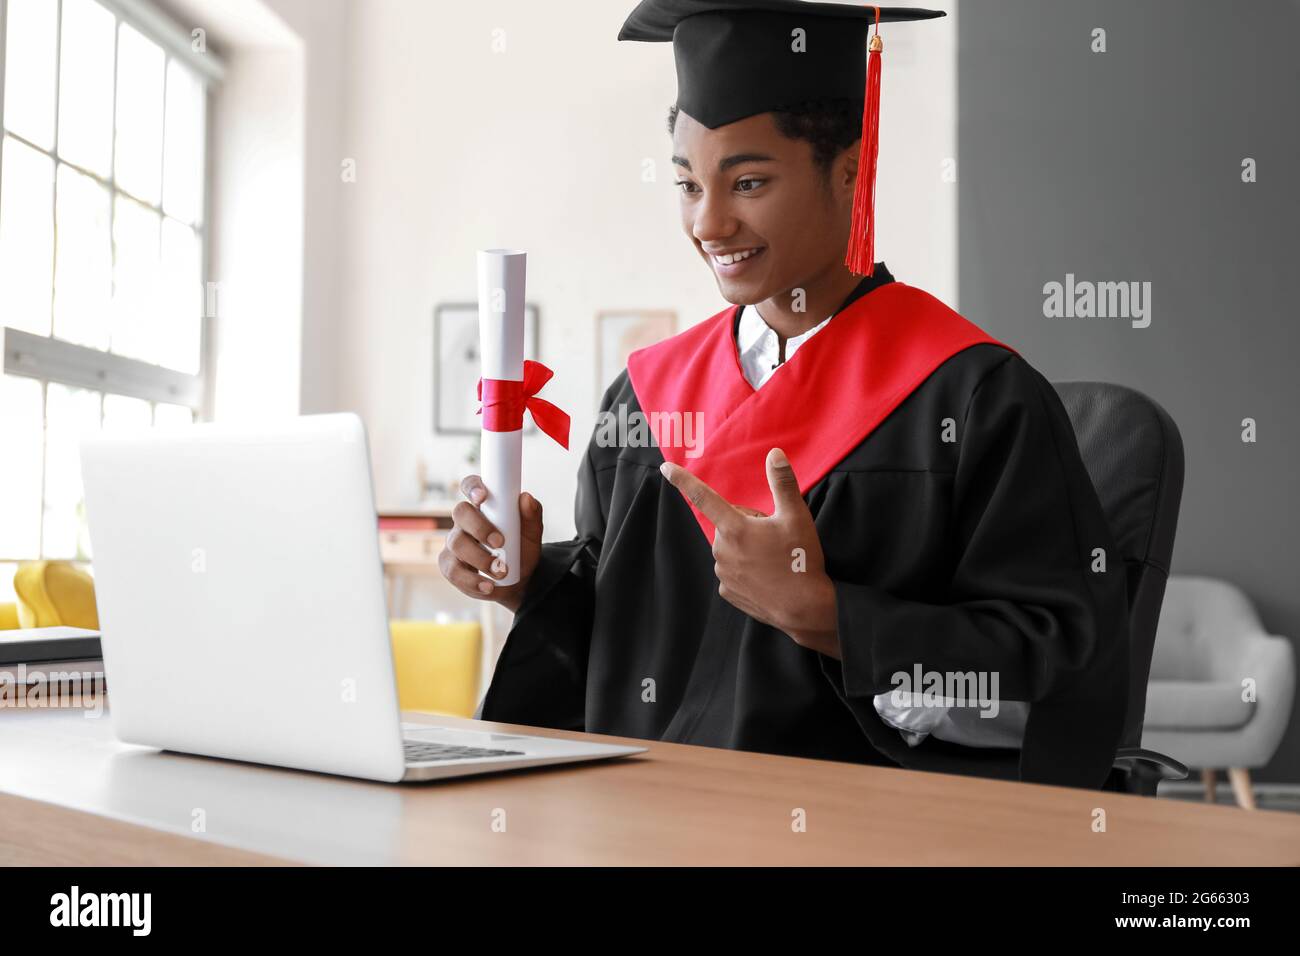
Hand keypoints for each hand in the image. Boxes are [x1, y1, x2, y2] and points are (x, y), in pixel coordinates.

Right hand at [437, 475, 542, 613]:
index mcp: (484, 507)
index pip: (471, 486)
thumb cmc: (522, 551)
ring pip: (456, 543)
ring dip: (480, 558)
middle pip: (460, 512)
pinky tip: (488, 586)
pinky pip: (453, 570)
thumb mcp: (532, 535)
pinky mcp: (450, 565)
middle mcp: (465, 522)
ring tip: (501, 571)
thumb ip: (532, 516)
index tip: (483, 496)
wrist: (519, 582)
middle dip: (479, 527)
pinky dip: (472, 580)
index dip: (473, 487)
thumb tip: (526, 498)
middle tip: (500, 542)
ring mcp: (455, 543)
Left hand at [660, 448, 839, 654]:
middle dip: (747, 525)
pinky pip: (732, 570)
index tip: (665, 468)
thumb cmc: (801, 559)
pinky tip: (766, 576)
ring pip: (731, 548)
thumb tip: (774, 453)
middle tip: (774, 538)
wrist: (805, 609)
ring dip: (746, 548)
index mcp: (735, 528)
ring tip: (773, 559)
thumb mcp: (797, 516)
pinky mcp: (727, 592)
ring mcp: (723, 573)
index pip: (703, 497)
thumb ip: (782, 482)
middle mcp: (722, 550)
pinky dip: (747, 569)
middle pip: (729, 524)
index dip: (682, 480)